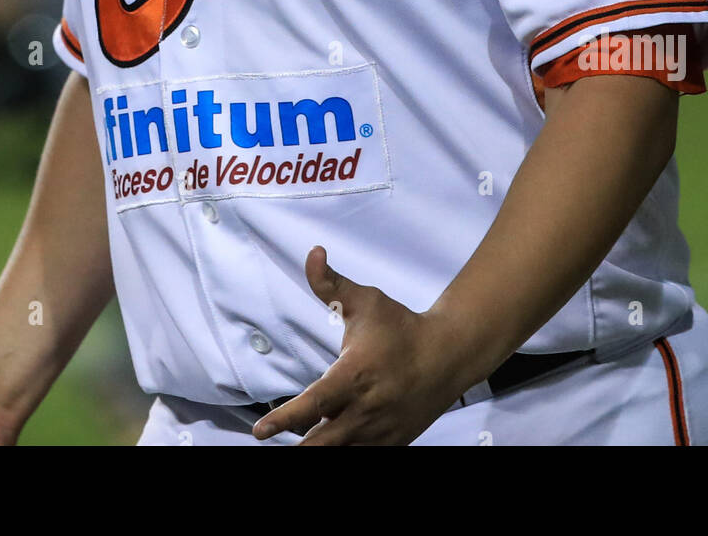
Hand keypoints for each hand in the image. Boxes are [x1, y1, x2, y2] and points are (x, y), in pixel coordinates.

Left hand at [252, 246, 470, 446]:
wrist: (448, 355)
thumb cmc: (401, 326)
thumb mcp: (366, 300)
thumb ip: (332, 283)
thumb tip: (312, 252)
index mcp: (355, 374)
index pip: (314, 403)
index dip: (285, 419)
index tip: (260, 431)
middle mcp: (366, 408)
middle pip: (322, 443)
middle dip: (298, 450)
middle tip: (272, 447)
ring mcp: (379, 431)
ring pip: (340, 453)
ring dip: (318, 450)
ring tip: (298, 447)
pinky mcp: (391, 443)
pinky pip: (361, 456)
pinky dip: (342, 451)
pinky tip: (327, 445)